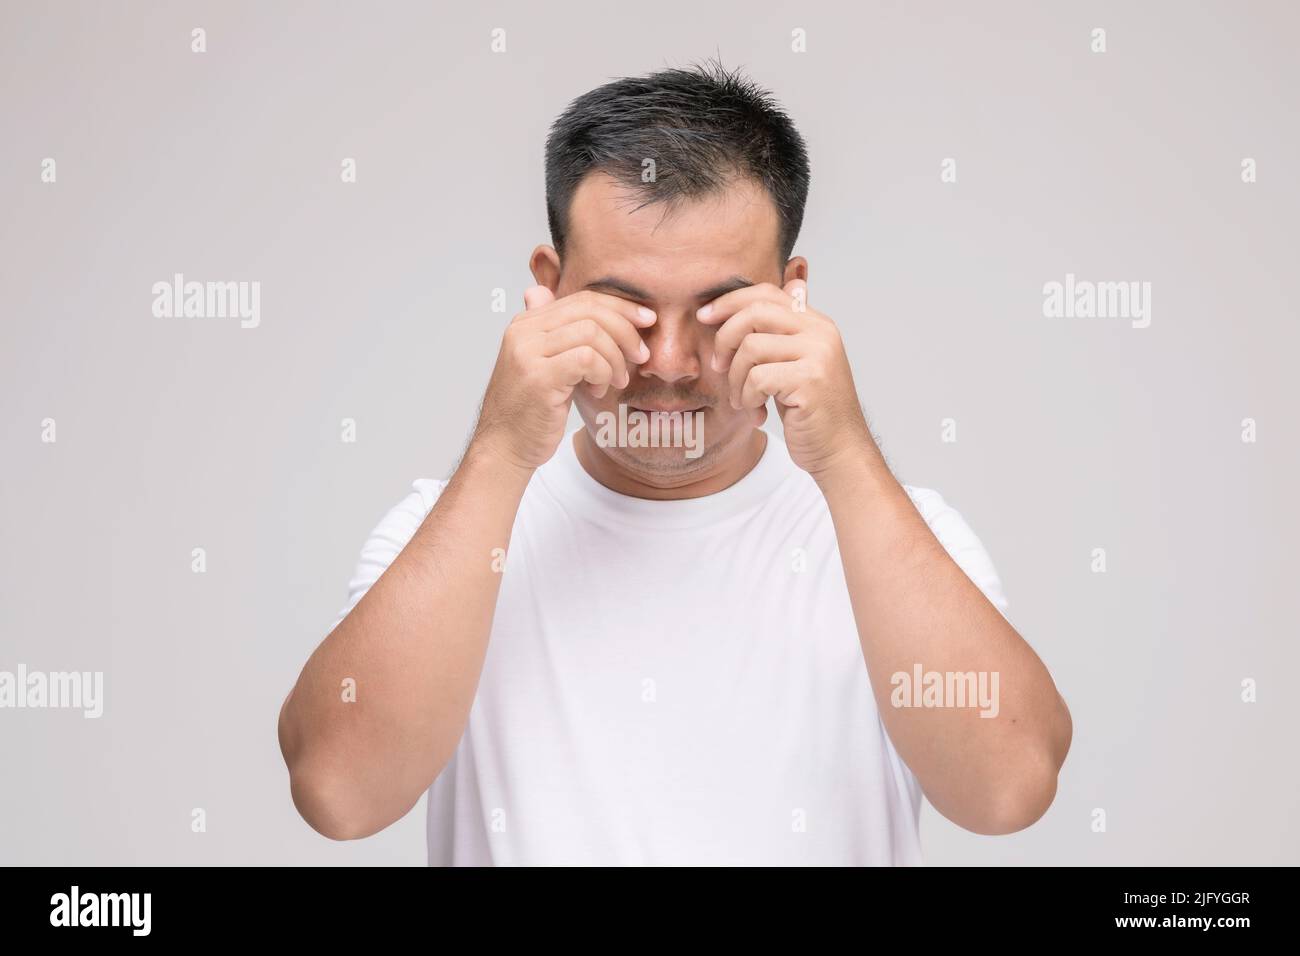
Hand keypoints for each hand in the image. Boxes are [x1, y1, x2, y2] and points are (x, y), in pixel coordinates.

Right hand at [471, 287, 655, 470]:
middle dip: (626, 330)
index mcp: (526, 323)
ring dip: (616, 359)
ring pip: (592, 333)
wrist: (505, 447)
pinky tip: (599, 392)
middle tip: (641, 355)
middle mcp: (523, 331)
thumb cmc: (530, 411)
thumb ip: (554, 333)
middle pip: (590, 310)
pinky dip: (604, 374)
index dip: (620, 307)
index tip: (647, 320)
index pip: (582, 299)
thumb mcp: (547, 365)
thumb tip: (544, 293)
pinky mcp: (538, 376)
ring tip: (616, 381)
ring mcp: (528, 353)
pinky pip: (587, 359)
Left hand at [698, 279, 874, 478]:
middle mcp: (821, 333)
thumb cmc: (813, 412)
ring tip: (744, 399)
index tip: (704, 316)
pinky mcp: (810, 380)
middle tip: (719, 366)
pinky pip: (757, 378)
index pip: (767, 293)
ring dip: (736, 379)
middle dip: (724, 339)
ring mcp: (818, 355)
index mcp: (816, 323)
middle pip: (754, 313)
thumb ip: (789, 327)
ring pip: (751, 348)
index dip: (730, 301)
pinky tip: (757, 412)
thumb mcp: (798, 362)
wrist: (840, 451)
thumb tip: (795, 274)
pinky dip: (748, 398)